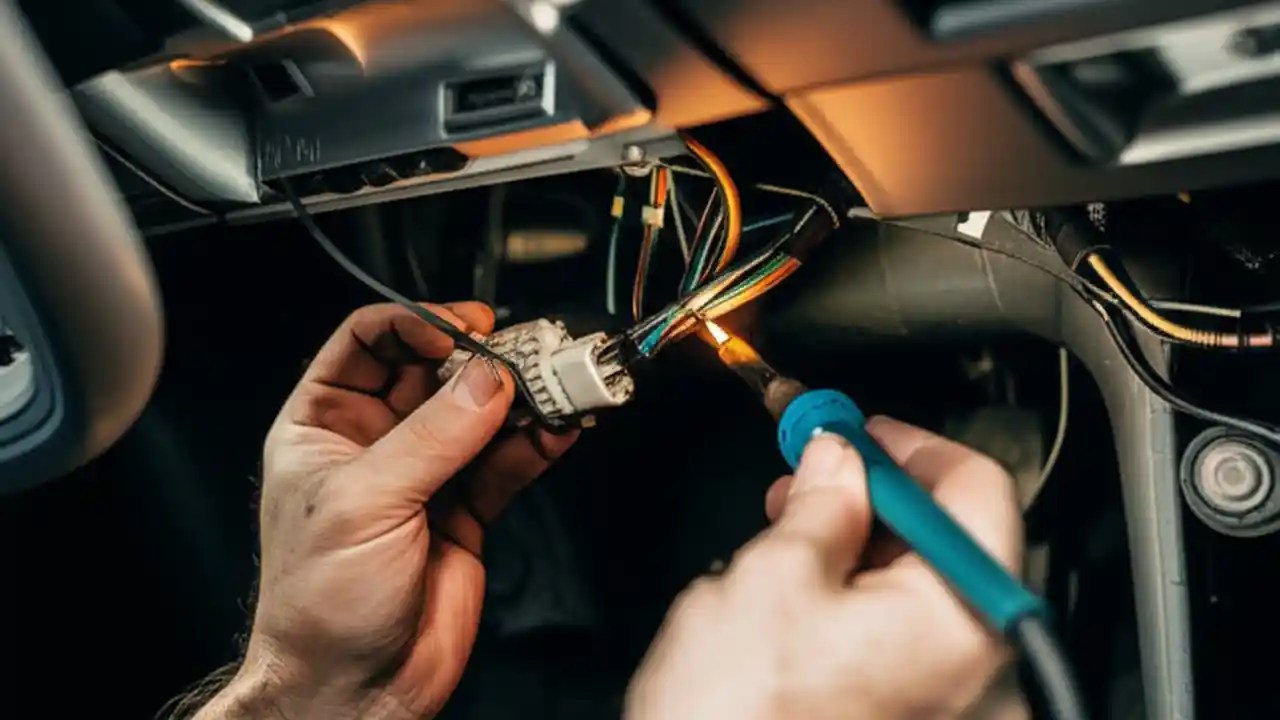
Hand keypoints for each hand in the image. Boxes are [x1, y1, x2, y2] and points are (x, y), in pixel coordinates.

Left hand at [198, 302, 576, 719]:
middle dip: (484, 358)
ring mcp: (425, 475)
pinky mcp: (467, 510)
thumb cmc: (319, 605)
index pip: (370, 341)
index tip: (463, 330)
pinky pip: (508, 461)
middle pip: (437, 372)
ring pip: (480, 414)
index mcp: (325, 424)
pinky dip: (538, 442)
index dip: (416, 324)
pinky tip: (561, 428)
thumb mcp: (364, 504)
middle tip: (530, 350)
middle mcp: (376, 441)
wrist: (355, 690)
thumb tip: (487, 381)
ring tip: (561, 385)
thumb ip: (432, 439)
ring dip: (523, 397)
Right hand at [626, 417, 1021, 719]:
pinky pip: (905, 638)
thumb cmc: (736, 718)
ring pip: (924, 589)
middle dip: (880, 493)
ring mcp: (948, 702)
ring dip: (866, 542)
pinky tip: (807, 584)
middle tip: (817, 466)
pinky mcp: (910, 717)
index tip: (862, 430)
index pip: (978, 491)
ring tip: (795, 525)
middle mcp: (975, 670)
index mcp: (961, 622)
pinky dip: (863, 596)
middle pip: (953, 541)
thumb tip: (837, 457)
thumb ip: (822, 503)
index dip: (913, 446)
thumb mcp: (771, 578)